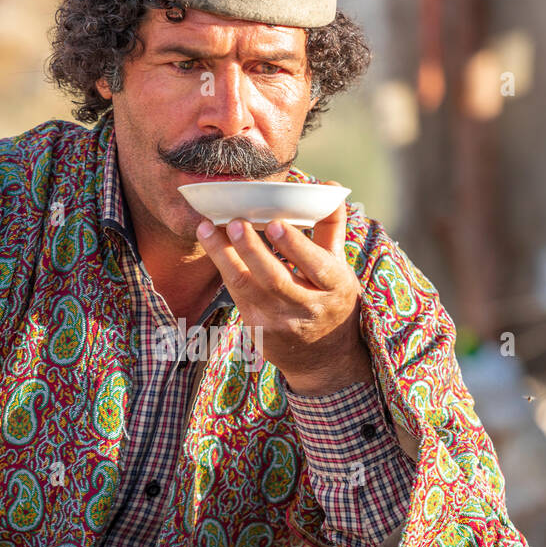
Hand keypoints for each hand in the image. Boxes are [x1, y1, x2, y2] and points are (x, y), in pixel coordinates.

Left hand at [195, 185, 372, 394]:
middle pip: (275, 279)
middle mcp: (306, 308)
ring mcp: (278, 323)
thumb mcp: (339, 267)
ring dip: (223, 256)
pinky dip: (222, 268)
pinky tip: (211, 245)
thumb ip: (331, 228)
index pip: (315, 265)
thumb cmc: (331, 300)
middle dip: (251, 250)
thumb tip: (330, 187)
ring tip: (206, 230)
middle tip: (233, 223)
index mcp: (334, 288)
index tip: (275, 224)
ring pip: (245, 288)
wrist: (323, 359)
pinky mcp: (257, 330)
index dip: (295, 246)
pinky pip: (236, 295)